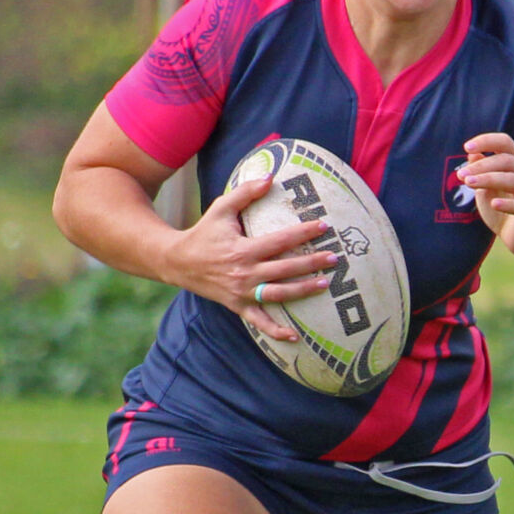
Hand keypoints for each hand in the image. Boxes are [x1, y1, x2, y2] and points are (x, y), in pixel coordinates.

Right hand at [161, 172, 336, 341]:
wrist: (177, 262)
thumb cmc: (204, 232)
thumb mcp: (221, 208)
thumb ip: (245, 193)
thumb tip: (270, 176)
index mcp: (243, 249)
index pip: (280, 240)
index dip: (303, 233)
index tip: (324, 225)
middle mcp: (245, 273)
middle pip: (285, 269)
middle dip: (312, 263)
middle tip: (335, 257)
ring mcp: (242, 292)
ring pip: (279, 294)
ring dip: (303, 290)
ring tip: (325, 284)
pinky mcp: (238, 306)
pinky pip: (259, 322)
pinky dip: (276, 331)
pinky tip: (295, 336)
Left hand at [459, 132, 513, 262]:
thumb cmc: (502, 208)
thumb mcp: (486, 188)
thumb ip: (480, 170)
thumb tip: (471, 153)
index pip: (505, 143)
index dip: (487, 141)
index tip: (466, 147)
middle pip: (507, 160)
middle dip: (482, 166)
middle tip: (461, 176)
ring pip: (513, 179)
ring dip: (488, 179)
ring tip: (469, 184)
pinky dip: (507, 203)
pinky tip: (494, 203)